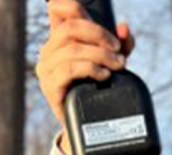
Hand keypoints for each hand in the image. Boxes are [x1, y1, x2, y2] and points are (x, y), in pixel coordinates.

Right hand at [36, 0, 134, 149]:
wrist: (88, 126)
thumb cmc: (97, 89)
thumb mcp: (112, 63)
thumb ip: (121, 45)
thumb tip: (125, 28)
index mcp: (60, 39)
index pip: (59, 9)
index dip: (75, 6)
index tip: (101, 25)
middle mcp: (49, 51)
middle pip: (71, 28)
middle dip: (100, 36)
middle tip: (119, 52)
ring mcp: (46, 69)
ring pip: (72, 49)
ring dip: (100, 55)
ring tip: (118, 67)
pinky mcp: (50, 87)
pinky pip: (69, 70)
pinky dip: (91, 69)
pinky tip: (104, 75)